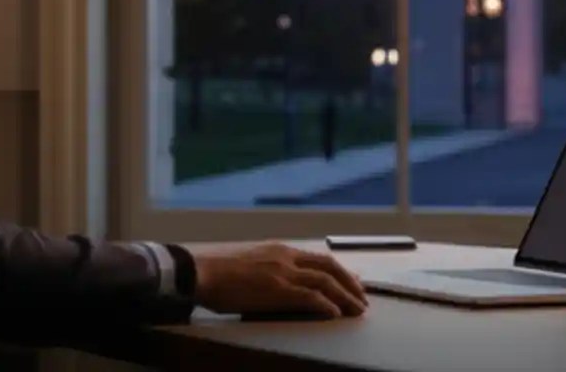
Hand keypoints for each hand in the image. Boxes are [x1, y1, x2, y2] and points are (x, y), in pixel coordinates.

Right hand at [190, 242, 368, 318]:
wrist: (203, 273)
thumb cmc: (221, 274)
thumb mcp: (253, 264)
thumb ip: (273, 269)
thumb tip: (287, 283)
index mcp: (281, 251)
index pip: (319, 259)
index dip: (341, 271)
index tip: (353, 282)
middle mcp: (286, 258)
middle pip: (330, 267)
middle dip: (350, 283)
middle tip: (362, 298)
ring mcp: (283, 273)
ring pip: (325, 281)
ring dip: (345, 296)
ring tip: (357, 310)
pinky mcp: (277, 289)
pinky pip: (310, 296)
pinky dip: (327, 305)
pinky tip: (336, 314)